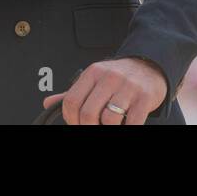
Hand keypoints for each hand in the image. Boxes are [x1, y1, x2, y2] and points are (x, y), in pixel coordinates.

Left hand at [41, 57, 167, 124]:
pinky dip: (126, 129)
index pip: (72, 101)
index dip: (70, 119)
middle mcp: (109, 78)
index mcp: (92, 73)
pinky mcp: (145, 97)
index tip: (75, 125)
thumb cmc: (118, 77)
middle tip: (91, 129)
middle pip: (88, 113)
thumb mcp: (93, 79)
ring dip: (106, 129)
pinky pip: (132, 122)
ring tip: (107, 127)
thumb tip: (47, 103)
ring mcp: (128, 87)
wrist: (149, 66)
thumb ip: (72, 93)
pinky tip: (123, 127)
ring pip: (109, 119)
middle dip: (87, 127)